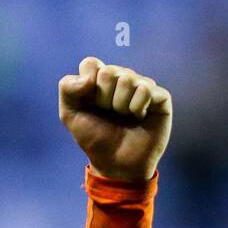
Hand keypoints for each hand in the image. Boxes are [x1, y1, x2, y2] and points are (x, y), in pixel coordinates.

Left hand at [59, 57, 171, 181]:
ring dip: (119, 105)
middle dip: (103, 98)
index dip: (87, 86)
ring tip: (123, 118)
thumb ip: (67, 88)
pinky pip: (146, 89)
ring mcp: (142, 86)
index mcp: (100, 81)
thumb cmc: (95, 139)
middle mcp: (122, 79)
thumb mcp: (69, 115)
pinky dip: (137, 107)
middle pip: (108, 72)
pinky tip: (138, 118)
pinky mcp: (160, 96)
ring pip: (127, 79)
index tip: (90, 105)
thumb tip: (89, 75)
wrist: (116, 164)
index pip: (91, 63)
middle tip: (108, 114)